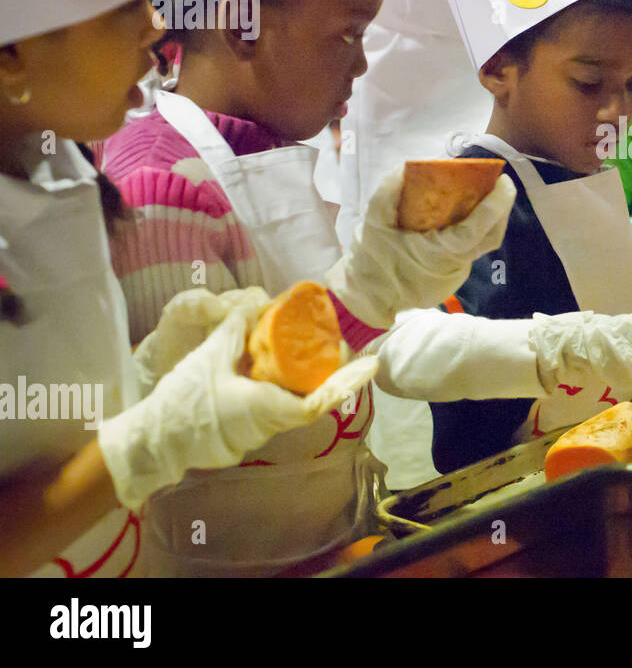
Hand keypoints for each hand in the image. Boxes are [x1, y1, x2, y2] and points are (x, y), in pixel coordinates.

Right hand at [99, 299, 378, 509]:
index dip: (347, 383)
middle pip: (310, 401)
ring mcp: (255, 435)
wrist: (150, 441)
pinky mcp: (242, 436)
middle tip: (349, 351)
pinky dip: (284, 390)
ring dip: (308, 383)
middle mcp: (267, 426)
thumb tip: (256, 302)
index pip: (319, 401)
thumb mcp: (209, 357)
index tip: (369, 366)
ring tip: (321, 354)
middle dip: (333, 377)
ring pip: (291, 406)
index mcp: (265, 408)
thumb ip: (235, 330)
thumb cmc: (181, 400)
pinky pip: (272, 410)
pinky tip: (282, 371)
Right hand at [325, 165, 514, 327]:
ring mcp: (454, 275)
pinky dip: (473, 232)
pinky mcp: (451, 278)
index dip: (496, 205)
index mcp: (438, 254)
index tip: (505, 182)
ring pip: (481, 246)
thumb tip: (404, 169)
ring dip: (488, 221)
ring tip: (485, 195)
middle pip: (490, 237)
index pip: (477, 228)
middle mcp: (453, 266)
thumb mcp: (372, 224)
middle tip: (499, 185)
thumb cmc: (369, 263)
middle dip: (500, 210)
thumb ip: (387, 194)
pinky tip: (464, 216)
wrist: (364, 301)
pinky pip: (469, 252)